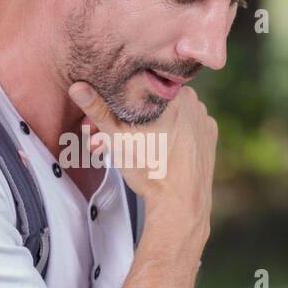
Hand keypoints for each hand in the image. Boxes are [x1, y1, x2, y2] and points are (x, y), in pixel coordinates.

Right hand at [68, 82, 215, 251]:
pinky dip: (177, 130)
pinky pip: (190, 123)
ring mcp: (204, 117)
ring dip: (157, 121)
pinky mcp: (210, 134)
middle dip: (136, 115)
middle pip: (156, 100)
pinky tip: (165, 145)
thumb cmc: (149, 170)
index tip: (112, 119)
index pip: (142, 85)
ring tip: (142, 143)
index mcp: (171, 94)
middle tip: (118, 136)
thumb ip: (97, 110)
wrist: (179, 202)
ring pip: (174, 111)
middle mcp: (193, 100)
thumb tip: (77, 87)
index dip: (123, 101)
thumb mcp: (117, 138)